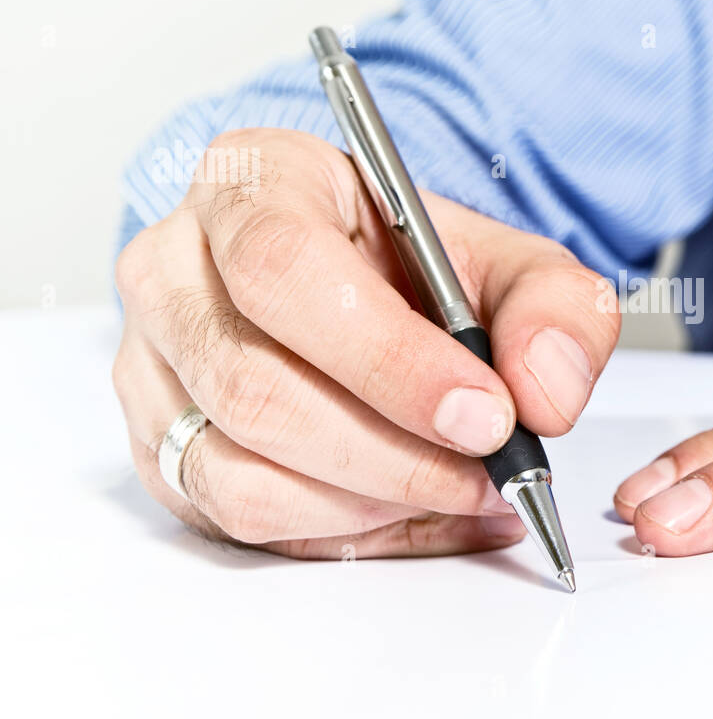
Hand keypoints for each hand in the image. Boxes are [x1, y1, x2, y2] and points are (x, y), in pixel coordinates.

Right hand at [114, 128, 618, 557]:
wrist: (365, 282)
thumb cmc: (416, 263)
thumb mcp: (508, 257)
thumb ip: (553, 308)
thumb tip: (543, 394)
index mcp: (252, 185)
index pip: (285, 270)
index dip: (389, 358)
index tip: (485, 414)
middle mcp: (176, 270)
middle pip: (256, 388)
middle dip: (395, 454)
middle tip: (490, 472)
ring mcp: (153, 365)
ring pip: (239, 471)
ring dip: (372, 504)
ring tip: (463, 490)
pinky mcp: (161, 447)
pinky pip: (238, 519)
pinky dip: (346, 534)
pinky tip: (421, 513)